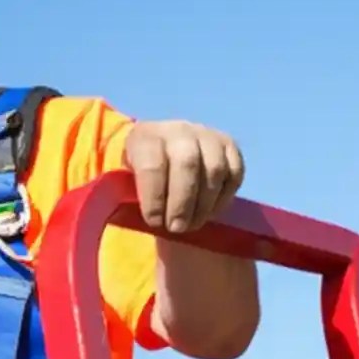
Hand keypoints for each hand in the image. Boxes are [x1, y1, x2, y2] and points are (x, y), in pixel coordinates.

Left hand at [123, 120, 243, 232]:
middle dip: (182, 202)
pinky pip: (234, 172)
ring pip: (213, 169)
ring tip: (193, 224)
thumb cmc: (141, 179)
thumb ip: (125, 196)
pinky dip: (224, 197)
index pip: (152, 164)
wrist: (165, 158)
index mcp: (145, 136)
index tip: (154, 222)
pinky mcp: (229, 145)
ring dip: (204, 204)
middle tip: (177, 228)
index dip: (154, 197)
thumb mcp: (126, 182)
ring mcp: (206, 134)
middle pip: (187, 164)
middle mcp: (178, 129)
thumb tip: (124, 217)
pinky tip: (210, 212)